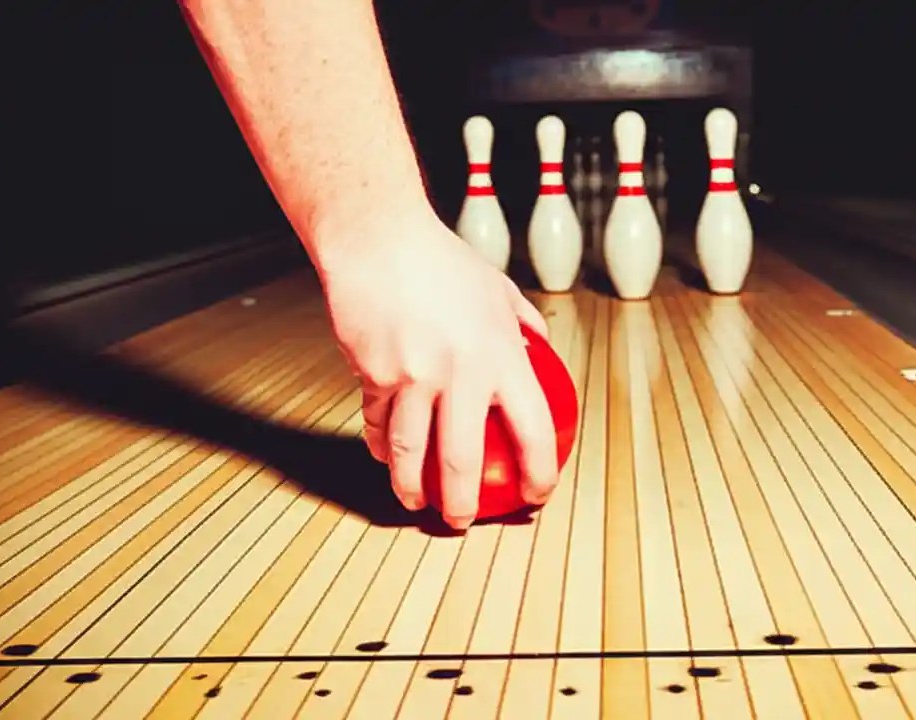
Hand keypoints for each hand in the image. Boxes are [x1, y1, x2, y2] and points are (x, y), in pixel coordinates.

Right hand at [316, 209, 556, 528]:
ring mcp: (413, 377)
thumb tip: (541, 348)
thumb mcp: (498, 288)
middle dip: (462, 504)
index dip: (539, 472)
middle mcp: (461, 373)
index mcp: (502, 355)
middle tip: (463, 520)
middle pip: (462, 461)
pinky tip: (385, 455)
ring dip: (411, 487)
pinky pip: (375, 423)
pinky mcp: (373, 374)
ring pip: (409, 454)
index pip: (533, 430)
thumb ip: (523, 324)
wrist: (379, 238)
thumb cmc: (441, 260)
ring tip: (415, 501)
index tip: (537, 494)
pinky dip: (380, 445)